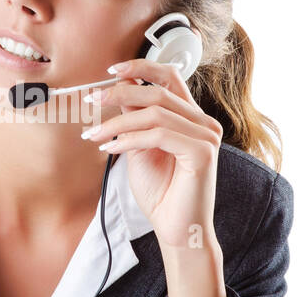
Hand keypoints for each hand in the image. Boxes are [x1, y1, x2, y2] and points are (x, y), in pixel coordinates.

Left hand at [81, 55, 222, 249]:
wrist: (175, 229)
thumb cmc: (161, 193)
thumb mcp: (140, 148)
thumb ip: (134, 119)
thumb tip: (118, 89)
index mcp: (191, 118)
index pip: (170, 77)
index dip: (141, 67)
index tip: (111, 71)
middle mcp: (204, 123)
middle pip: (158, 92)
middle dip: (120, 93)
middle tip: (91, 100)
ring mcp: (206, 137)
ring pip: (154, 114)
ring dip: (117, 122)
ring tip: (94, 135)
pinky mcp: (202, 153)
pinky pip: (158, 135)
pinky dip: (129, 139)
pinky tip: (111, 148)